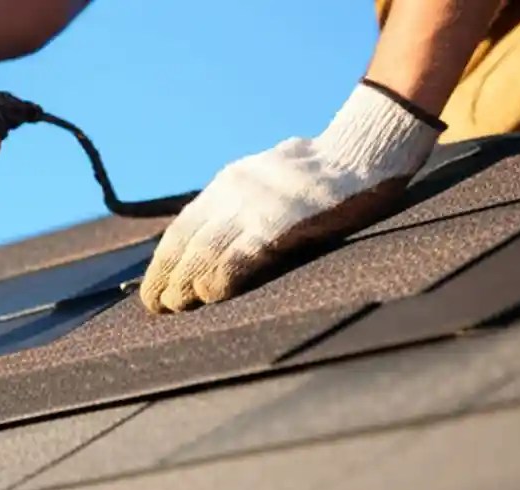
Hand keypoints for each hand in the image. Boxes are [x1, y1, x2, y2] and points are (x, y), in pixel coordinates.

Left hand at [139, 81, 445, 313]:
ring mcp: (256, 206)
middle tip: (156, 305)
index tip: (153, 285)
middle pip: (187, 240)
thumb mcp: (271, 183)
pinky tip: (210, 296)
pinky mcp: (279, 223)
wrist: (366, 153)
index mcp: (229, 183)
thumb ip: (244, 206)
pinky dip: (219, 279)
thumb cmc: (325, 176)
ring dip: (185, 282)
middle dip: (167, 275)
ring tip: (174, 307)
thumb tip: (216, 242)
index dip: (165, 259)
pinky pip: (238, 257)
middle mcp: (234, 191)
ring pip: (204, 250)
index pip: (184, 226)